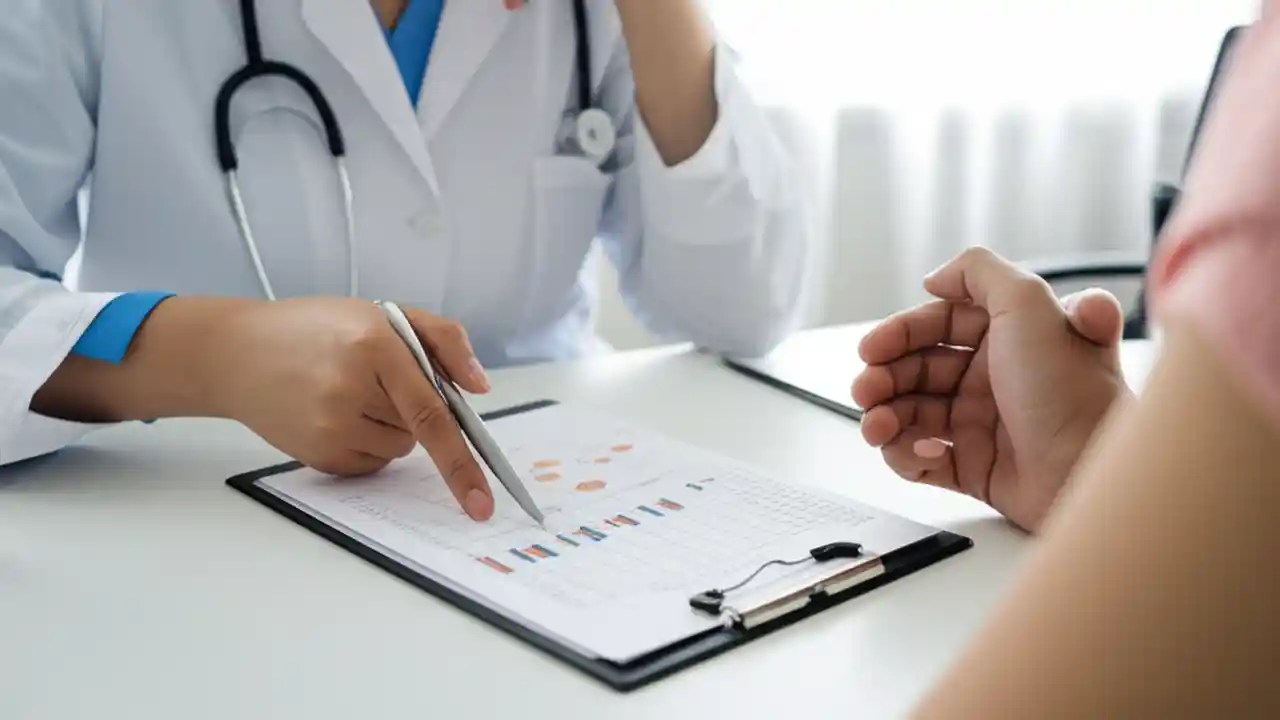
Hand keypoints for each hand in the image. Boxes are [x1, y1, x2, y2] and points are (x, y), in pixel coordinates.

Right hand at [209, 298, 495, 519]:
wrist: (238, 353)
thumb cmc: (318, 329)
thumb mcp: (383, 314)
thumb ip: (443, 339)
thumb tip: (479, 388)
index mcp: (375, 345)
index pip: (431, 412)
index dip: (462, 461)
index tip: (483, 501)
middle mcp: (350, 389)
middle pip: (419, 429)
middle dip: (410, 408)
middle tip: (371, 376)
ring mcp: (330, 427)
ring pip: (398, 448)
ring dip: (388, 426)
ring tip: (347, 392)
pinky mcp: (317, 454)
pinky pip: (371, 463)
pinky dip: (366, 443)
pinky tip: (334, 413)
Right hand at [851, 248, 1131, 532]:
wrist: (1093, 475)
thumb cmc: (1072, 392)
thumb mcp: (1030, 303)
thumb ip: (979, 269)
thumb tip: (934, 276)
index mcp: (1008, 336)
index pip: (938, 324)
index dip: (900, 333)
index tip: (872, 348)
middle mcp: (994, 377)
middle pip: (916, 369)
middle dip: (883, 377)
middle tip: (867, 390)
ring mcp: (982, 424)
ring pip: (911, 413)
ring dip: (884, 417)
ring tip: (877, 427)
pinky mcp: (974, 469)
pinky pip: (922, 458)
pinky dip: (906, 455)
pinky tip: (917, 451)